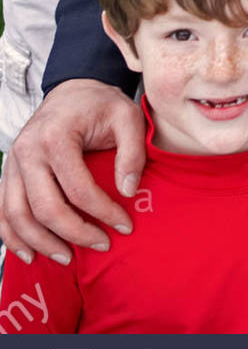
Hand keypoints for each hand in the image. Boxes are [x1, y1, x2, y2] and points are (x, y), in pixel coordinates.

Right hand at [0, 80, 145, 263]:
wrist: (73, 89)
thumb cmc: (100, 103)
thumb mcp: (127, 117)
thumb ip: (133, 152)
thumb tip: (128, 192)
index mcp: (56, 136)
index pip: (78, 189)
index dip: (103, 213)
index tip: (124, 226)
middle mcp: (28, 151)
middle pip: (45, 208)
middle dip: (74, 234)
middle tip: (101, 245)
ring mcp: (13, 163)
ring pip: (17, 216)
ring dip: (41, 243)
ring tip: (67, 258)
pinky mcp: (8, 173)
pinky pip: (3, 211)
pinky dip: (12, 237)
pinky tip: (30, 253)